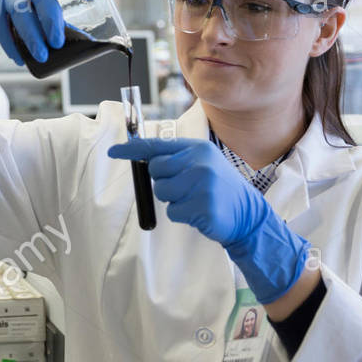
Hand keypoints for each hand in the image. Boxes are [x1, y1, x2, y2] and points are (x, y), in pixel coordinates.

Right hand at [0, 0, 95, 66]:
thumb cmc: (22, 12)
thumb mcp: (39, 12)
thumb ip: (56, 24)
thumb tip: (82, 46)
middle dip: (51, 19)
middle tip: (57, 42)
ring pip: (20, 11)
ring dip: (32, 36)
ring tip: (41, 56)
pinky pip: (1, 26)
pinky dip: (11, 45)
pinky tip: (20, 59)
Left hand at [107, 137, 309, 304]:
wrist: (248, 214)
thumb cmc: (218, 188)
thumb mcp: (202, 163)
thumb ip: (175, 158)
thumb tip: (141, 156)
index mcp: (197, 148)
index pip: (155, 145)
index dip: (131, 149)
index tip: (113, 152)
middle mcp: (199, 162)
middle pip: (155, 169)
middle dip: (163, 181)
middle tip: (184, 187)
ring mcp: (202, 184)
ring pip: (161, 192)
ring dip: (172, 200)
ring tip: (194, 199)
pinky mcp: (203, 206)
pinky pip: (173, 211)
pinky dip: (182, 215)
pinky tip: (199, 212)